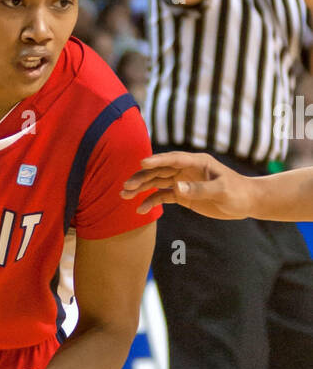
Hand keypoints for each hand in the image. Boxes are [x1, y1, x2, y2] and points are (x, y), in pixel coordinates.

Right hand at [121, 152, 253, 218]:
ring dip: (141, 188)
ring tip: (123, 195)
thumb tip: (177, 187)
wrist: (246, 202)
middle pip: (159, 171)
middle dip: (141, 178)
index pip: (173, 159)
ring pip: (157, 182)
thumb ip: (200, 189)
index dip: (157, 161)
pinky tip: (139, 209)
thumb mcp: (222, 191)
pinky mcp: (182, 195)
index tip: (141, 164)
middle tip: (125, 186)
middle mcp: (186, 169)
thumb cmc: (238, 192)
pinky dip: (151, 201)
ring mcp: (183, 181)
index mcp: (197, 162)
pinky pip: (163, 196)